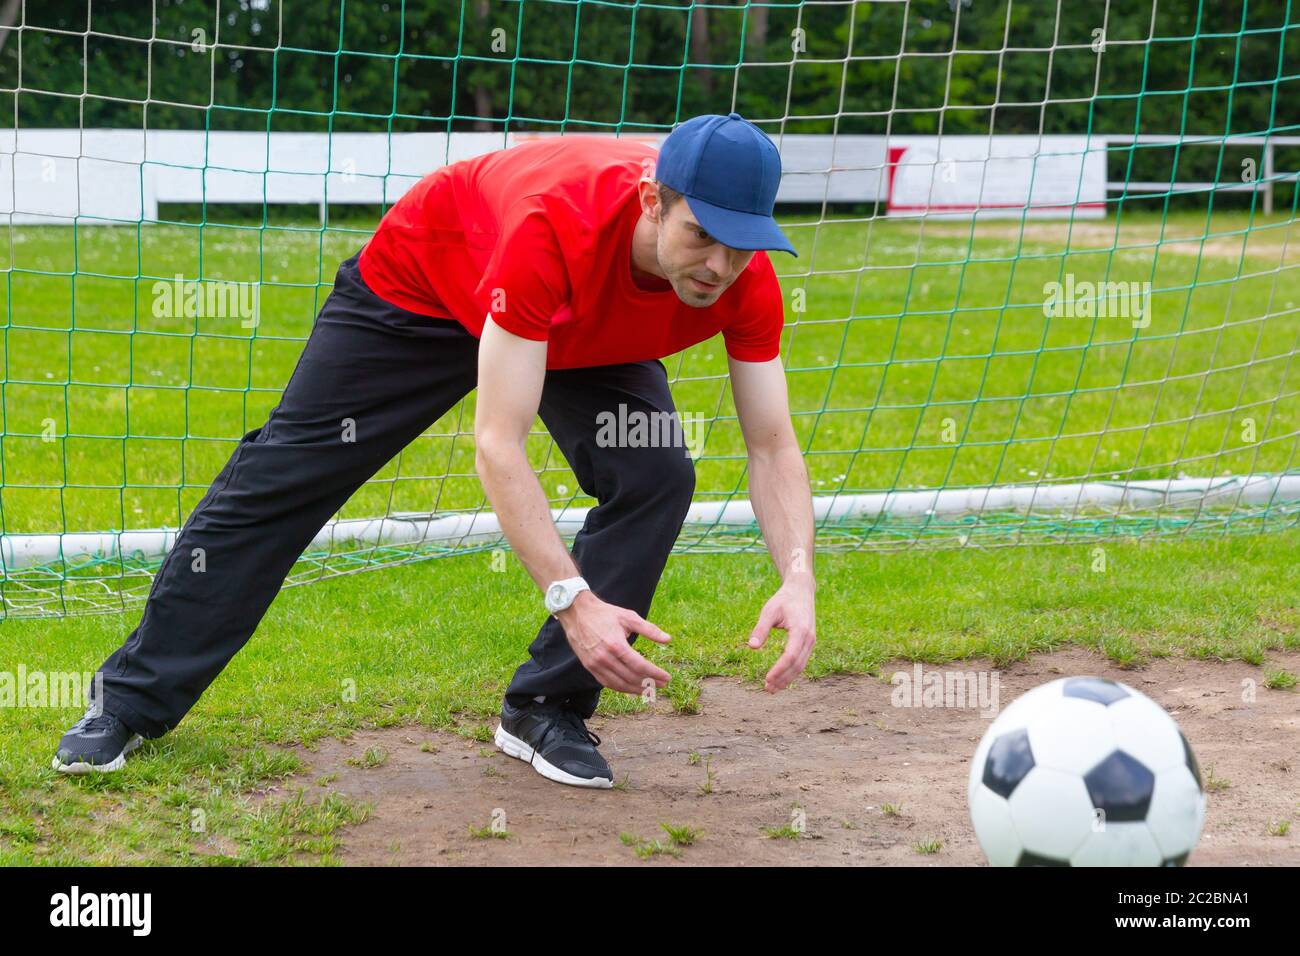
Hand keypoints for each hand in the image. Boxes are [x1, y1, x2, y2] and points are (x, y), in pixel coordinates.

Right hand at [555, 590, 671, 694]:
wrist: (577, 612)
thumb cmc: (605, 614)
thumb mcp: (629, 617)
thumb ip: (649, 629)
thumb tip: (668, 639)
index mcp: (616, 644)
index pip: (639, 665)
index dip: (655, 673)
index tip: (667, 677)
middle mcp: (605, 657)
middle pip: (631, 677)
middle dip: (649, 683)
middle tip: (662, 685)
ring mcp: (595, 664)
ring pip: (619, 684)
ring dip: (636, 689)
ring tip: (649, 690)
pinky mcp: (589, 667)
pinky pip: (607, 683)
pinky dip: (621, 688)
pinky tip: (631, 688)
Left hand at [748, 576, 816, 692]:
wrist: (801, 590)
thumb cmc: (783, 600)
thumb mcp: (769, 610)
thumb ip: (761, 628)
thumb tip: (752, 647)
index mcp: (800, 630)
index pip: (790, 656)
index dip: (779, 670)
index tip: (767, 679)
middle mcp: (809, 638)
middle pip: (797, 665)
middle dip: (782, 679)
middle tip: (767, 689)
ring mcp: (811, 642)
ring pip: (800, 666)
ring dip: (787, 679)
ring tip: (772, 688)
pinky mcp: (809, 643)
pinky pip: (801, 661)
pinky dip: (791, 672)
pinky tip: (781, 678)